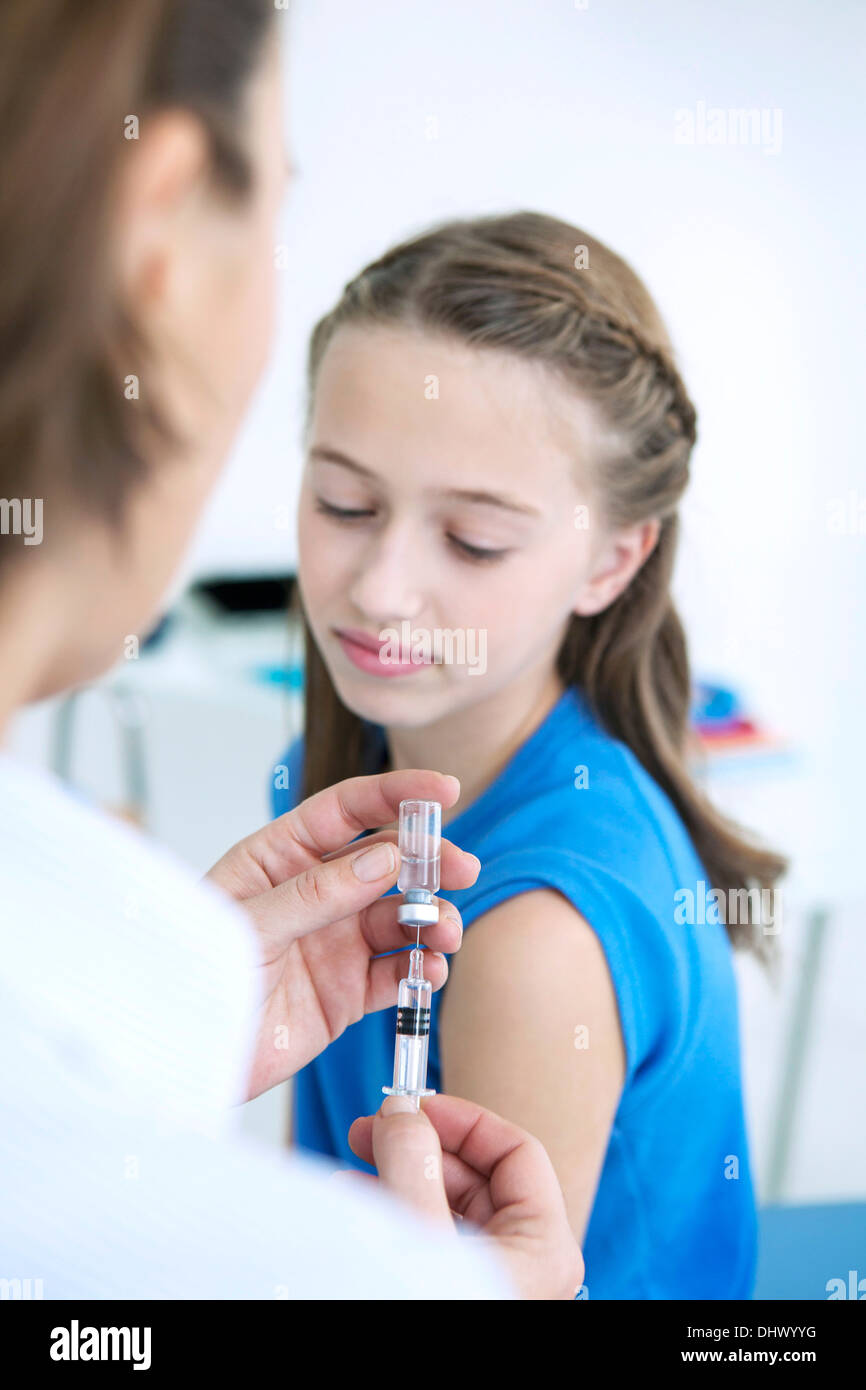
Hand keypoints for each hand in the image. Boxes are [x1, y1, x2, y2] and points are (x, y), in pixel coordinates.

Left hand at [204, 770, 479, 1099]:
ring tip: (444, 933)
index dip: (397, 794)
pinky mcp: (346, 992)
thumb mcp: (249, 927)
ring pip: (400, 916)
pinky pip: (397, 971)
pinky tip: (429, 971)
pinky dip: (422, 968)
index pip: (346, 811)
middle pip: (386, 861)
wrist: (178, 1063)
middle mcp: (313, 894)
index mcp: (279, 858)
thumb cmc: (190, 979)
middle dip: (429, 861)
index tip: (444, 790)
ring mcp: (333, 942)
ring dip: (432, 918)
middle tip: (462, 869)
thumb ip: (316, 894)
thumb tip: (382, 859)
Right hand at [348, 1094, 583, 1300]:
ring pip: (446, 1208)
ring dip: (396, 1180)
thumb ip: (411, 1164)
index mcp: (543, 1248)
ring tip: (349, 1173)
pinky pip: (427, 1241)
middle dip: (418, 1148)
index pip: (516, 1150)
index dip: (461, 1118)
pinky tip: (354, 1208)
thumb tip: (402, 1113)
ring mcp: (488, 1285)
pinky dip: (391, 1216)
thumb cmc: (422, 1316)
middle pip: (477, 1177)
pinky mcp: (453, 1295)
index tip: (412, 1103)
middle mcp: (523, 1267)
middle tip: (369, 1131)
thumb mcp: (417, 1234)